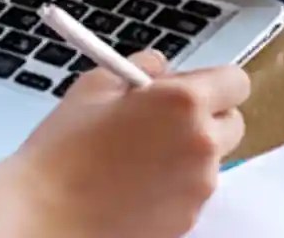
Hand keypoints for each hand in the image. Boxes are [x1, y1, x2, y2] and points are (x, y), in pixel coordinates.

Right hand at [0, 51, 248, 237]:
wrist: (48, 211)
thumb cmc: (64, 150)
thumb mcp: (94, 85)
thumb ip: (140, 68)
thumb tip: (161, 67)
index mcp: (183, 102)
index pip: (235, 81)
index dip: (212, 81)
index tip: (189, 86)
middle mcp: (201, 144)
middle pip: (232, 122)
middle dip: (205, 117)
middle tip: (163, 118)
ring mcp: (200, 186)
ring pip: (211, 158)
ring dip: (187, 151)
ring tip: (136, 154)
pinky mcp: (189, 217)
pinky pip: (193, 190)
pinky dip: (174, 183)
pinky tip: (133, 180)